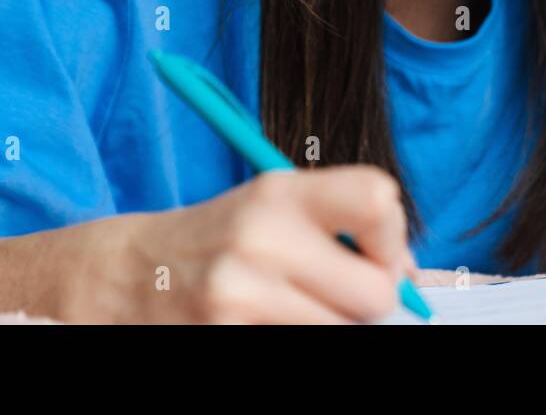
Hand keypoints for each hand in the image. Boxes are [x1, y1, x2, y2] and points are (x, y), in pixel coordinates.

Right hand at [55, 166, 417, 323]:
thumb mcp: (273, 210)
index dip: (393, 238)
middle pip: (376, 293)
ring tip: (301, 311)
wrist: (127, 276)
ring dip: (336, 329)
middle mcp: (259, 240)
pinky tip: (272, 326)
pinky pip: (305, 351)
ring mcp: (239, 298)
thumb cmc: (218, 240)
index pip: (378, 201)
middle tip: (343, 297)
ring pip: (345, 333)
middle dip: (372, 303)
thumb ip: (343, 229)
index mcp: (278, 193)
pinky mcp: (227, 340)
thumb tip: (418, 283)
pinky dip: (301, 343)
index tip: (375, 254)